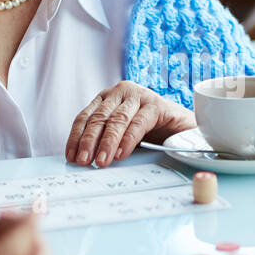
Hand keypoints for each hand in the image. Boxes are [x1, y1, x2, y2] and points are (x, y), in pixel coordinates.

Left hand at [66, 80, 196, 166]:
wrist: (183, 127)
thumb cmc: (149, 131)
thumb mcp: (121, 135)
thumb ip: (105, 140)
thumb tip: (84, 160)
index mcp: (107, 98)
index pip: (85, 117)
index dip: (76, 137)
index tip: (72, 157)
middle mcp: (121, 92)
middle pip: (99, 118)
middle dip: (89, 141)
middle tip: (84, 161)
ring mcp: (139, 95)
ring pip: (117, 120)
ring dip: (107, 143)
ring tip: (101, 161)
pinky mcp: (156, 104)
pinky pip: (138, 123)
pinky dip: (128, 140)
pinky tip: (122, 154)